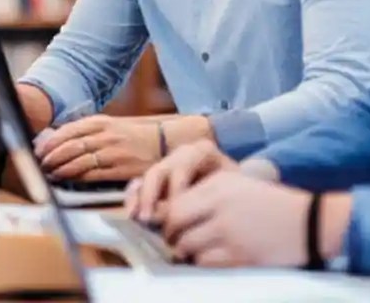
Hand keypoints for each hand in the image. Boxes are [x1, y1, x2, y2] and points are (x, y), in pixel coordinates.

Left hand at [34, 115, 160, 181]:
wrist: (164, 142)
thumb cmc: (133, 135)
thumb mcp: (110, 125)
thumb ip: (87, 131)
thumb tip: (59, 138)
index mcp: (101, 122)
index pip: (69, 130)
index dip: (51, 141)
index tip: (40, 149)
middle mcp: (106, 135)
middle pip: (71, 146)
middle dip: (52, 156)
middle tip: (41, 164)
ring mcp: (113, 152)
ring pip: (79, 160)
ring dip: (61, 168)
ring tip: (50, 173)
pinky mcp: (121, 169)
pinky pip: (93, 174)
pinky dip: (77, 177)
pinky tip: (67, 179)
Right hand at [125, 139, 239, 220]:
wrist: (239, 195)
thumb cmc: (239, 192)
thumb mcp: (233, 189)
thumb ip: (213, 195)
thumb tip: (184, 210)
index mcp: (201, 151)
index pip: (184, 166)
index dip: (178, 189)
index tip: (177, 212)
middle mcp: (180, 155)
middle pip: (160, 171)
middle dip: (152, 196)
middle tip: (149, 219)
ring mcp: (166, 167)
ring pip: (146, 178)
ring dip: (139, 200)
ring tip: (137, 219)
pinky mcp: (155, 181)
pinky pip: (138, 186)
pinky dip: (133, 200)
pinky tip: (131, 214)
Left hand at [162, 168, 313, 267]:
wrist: (309, 223)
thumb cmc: (270, 204)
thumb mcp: (237, 184)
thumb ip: (204, 194)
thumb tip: (169, 212)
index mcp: (219, 185)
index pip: (175, 203)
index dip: (166, 218)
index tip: (170, 225)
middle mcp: (221, 206)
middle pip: (175, 225)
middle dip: (170, 236)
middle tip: (175, 241)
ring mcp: (230, 232)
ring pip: (186, 246)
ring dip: (186, 252)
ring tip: (195, 251)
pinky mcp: (239, 255)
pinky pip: (204, 262)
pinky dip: (203, 263)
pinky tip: (212, 258)